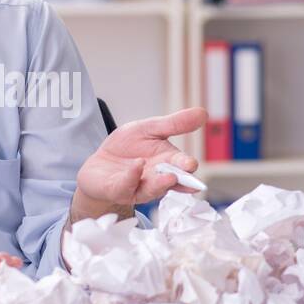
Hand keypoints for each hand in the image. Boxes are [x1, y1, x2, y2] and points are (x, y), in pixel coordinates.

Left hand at [73, 107, 208, 214]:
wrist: (100, 164)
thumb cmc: (127, 148)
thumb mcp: (150, 129)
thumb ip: (174, 124)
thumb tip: (203, 113)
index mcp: (167, 162)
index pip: (181, 165)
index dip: (187, 165)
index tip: (191, 164)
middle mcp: (156, 179)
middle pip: (171, 181)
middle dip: (180, 178)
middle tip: (187, 172)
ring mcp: (137, 187)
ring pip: (151, 189)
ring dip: (161, 183)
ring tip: (169, 176)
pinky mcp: (117, 190)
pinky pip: (126, 186)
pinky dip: (132, 176)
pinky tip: (137, 165)